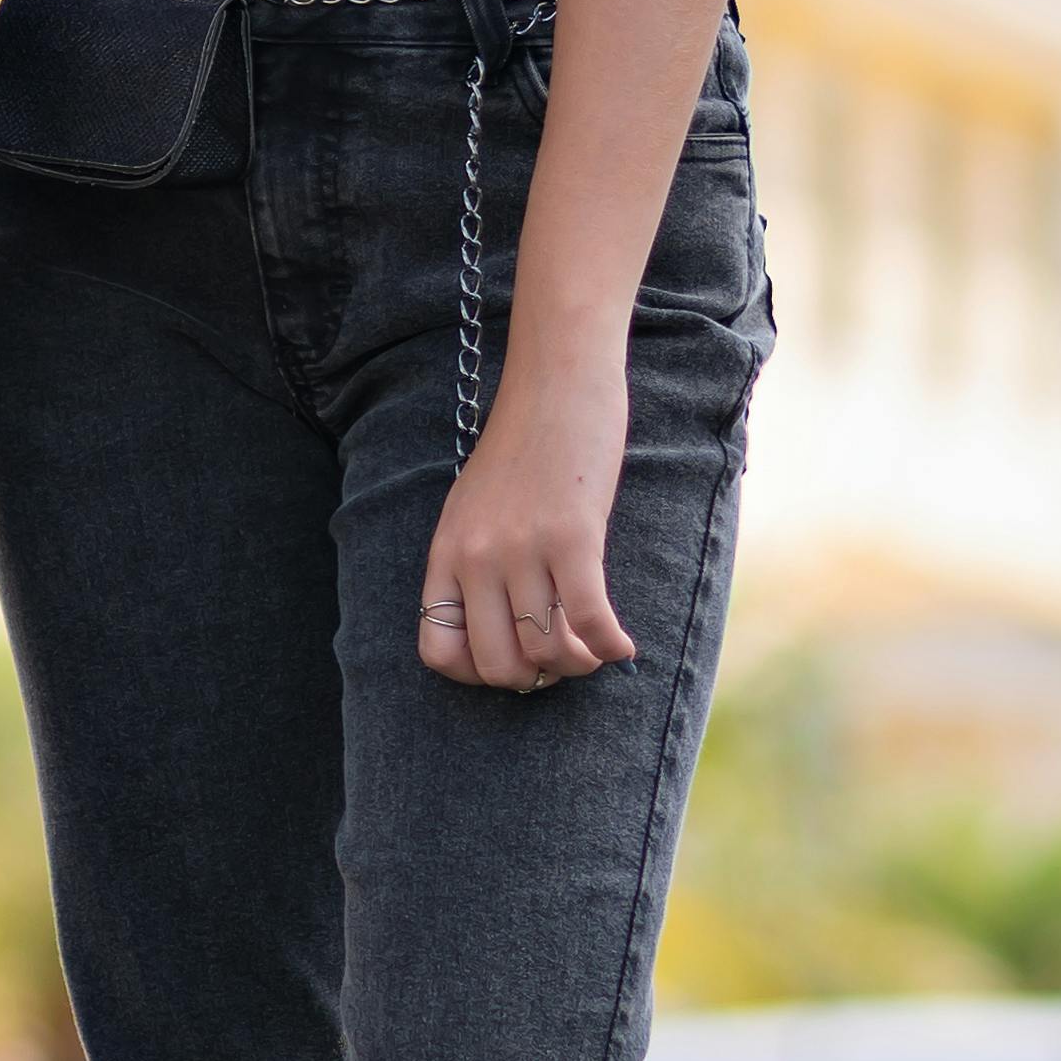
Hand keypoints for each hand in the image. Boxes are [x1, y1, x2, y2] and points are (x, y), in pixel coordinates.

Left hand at [418, 334, 636, 689]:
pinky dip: (611, 646)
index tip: (512, 661)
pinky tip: (623, 646)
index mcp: (446, 552)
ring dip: (579, 663)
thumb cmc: (525, 446)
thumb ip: (477, 563)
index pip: (438, 650)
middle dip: (536, 678)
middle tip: (562, 658)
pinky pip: (588, 621)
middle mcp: (476, 557)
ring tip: (596, 647)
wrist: (556, 382)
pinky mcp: (572, 537)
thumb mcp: (476, 507)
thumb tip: (508, 634)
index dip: (476, 675)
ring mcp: (521, 548)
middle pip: (497, 665)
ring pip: (547, 651)